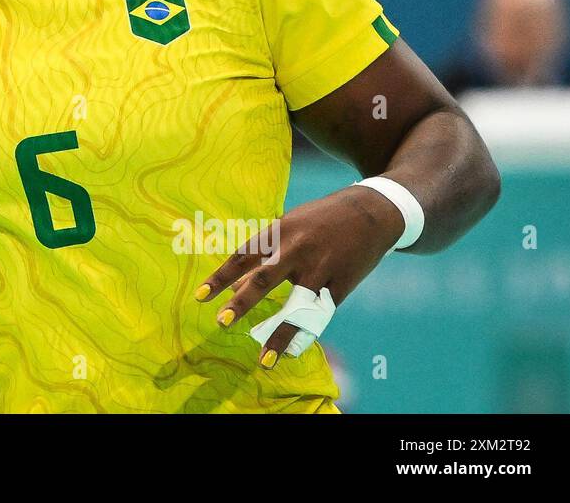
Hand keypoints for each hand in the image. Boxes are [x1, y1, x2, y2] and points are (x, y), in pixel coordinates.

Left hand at [194, 184, 404, 368]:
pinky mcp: (342, 284)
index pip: (243, 256)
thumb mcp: (288, 227)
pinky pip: (320, 314)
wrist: (369, 212)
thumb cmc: (318, 221)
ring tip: (264, 358)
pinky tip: (291, 351)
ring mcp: (321, 268)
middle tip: (221, 322)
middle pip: (264, 279)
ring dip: (279, 333)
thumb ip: (263, 254)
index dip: (220, 277)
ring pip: (296, 306)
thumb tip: (234, 287)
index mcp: (279, 231)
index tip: (200, 296)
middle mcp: (297, 249)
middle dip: (242, 302)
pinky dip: (305, 334)